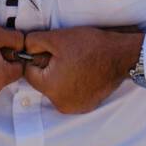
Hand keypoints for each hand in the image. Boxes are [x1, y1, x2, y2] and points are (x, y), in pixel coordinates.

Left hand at [19, 27, 141, 114]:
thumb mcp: (56, 37)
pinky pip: (70, 94)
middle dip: (49, 68)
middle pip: (43, 83)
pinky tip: (84, 71)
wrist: (121, 55)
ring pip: (56, 89)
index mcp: (50, 87)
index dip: (37, 58)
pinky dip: (73, 84)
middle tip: (66, 55)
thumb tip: (24, 49)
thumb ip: (33, 42)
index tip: (52, 51)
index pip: (29, 73)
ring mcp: (75, 107)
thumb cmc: (89, 46)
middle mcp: (60, 103)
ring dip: (61, 77)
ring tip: (77, 63)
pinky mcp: (86, 106)